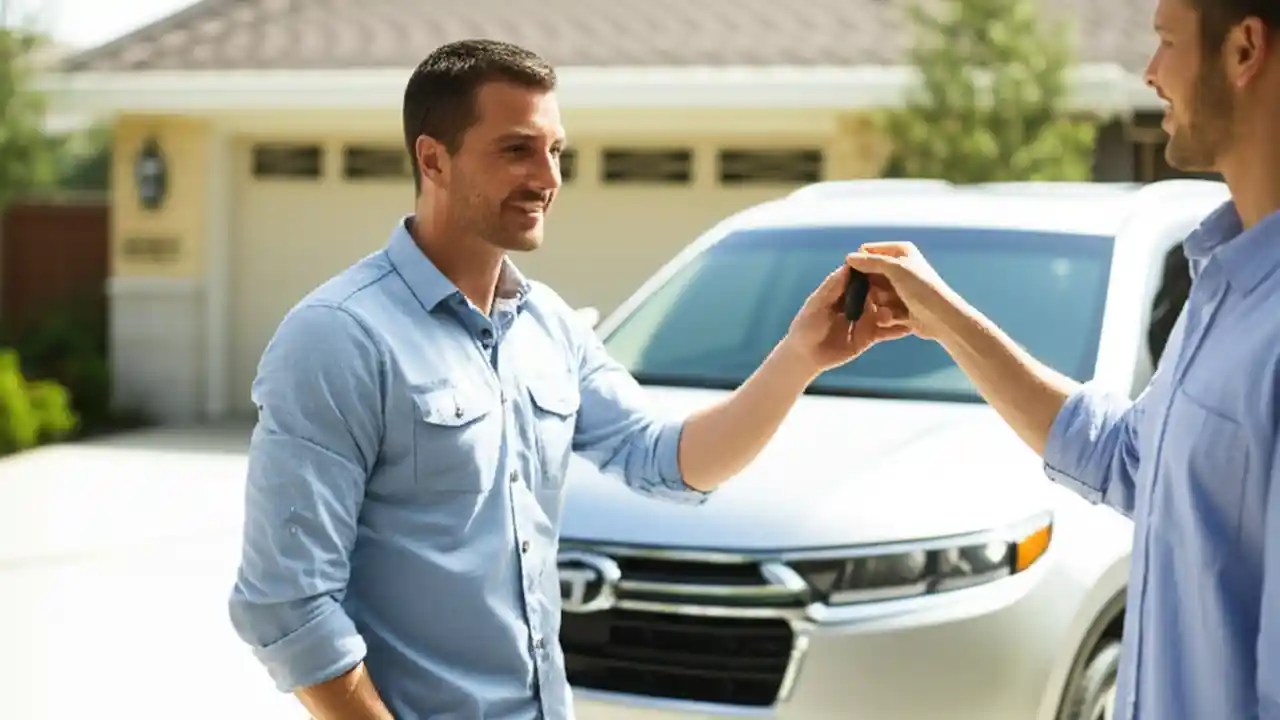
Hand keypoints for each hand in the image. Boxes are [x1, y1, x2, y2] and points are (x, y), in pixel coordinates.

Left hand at [781, 264, 911, 373]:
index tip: (893, 265)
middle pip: (880, 291)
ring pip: (887, 310)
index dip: (878, 270)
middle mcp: (859, 300)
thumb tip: (849, 264)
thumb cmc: (806, 326)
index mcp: (845, 288)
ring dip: (899, 309)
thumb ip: (833, 287)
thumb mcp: (817, 305)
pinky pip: (887, 331)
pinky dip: (898, 328)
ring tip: (914, 308)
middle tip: (910, 287)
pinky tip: (911, 327)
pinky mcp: (871, 334)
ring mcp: (866, 317)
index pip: (864, 275)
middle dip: (894, 290)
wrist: (806, 355)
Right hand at [844, 242, 963, 340]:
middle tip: (877, 296)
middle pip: (869, 275)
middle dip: (870, 289)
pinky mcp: (900, 306)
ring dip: (880, 304)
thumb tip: (849, 258)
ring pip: (874, 294)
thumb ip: (871, 262)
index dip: (860, 263)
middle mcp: (900, 267)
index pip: (868, 251)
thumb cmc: (922, 289)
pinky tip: (896, 319)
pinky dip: (886, 315)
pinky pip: (882, 308)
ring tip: (891, 310)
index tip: (854, 277)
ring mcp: (899, 287)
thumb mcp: (896, 269)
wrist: (942, 318)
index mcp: (901, 251)